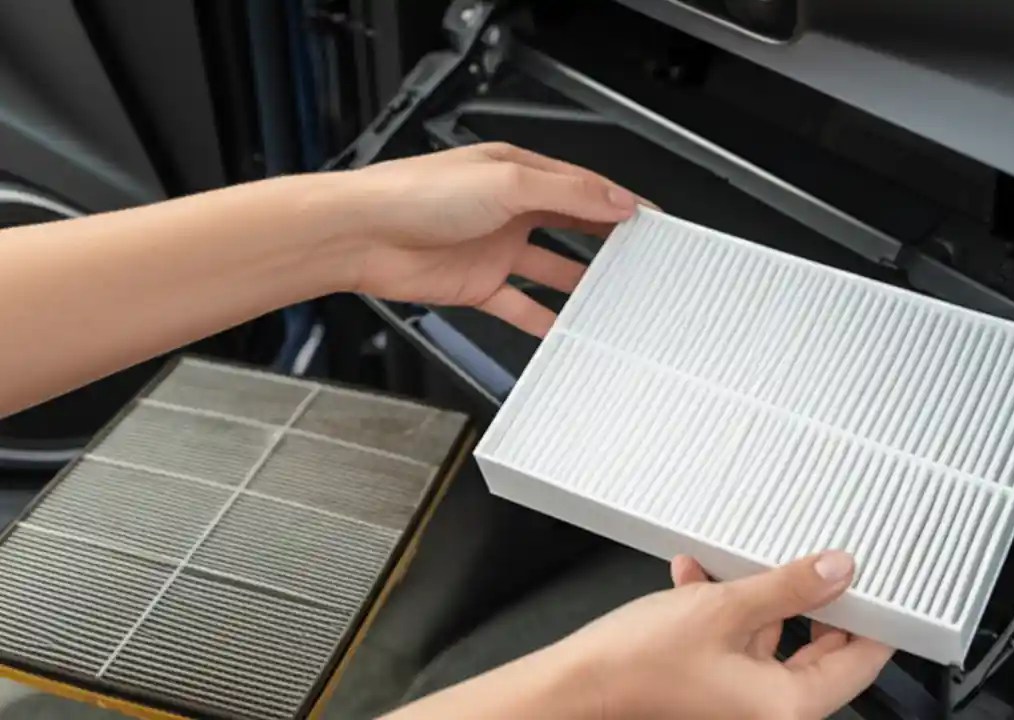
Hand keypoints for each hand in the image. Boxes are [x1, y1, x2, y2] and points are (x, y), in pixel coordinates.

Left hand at [327, 143, 641, 335]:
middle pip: (570, 224)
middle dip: (606, 239)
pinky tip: (565, 330)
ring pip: (551, 266)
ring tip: (615, 296)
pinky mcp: (477, 283)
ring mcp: (494, 247)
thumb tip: (615, 201)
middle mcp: (508, 207)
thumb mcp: (506, 183)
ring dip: (580, 281)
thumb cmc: (417, 194)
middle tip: (642, 257)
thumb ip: (566, 194)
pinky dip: (542, 319)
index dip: (618, 202)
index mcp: (517, 171)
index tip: (651, 221)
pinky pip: (519, 305)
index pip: (582, 186)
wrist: (361, 235)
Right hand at [558, 551, 893, 718]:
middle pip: (821, 652)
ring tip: (743, 562)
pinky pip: (738, 644)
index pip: (860, 663)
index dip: (874, 618)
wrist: (577, 687)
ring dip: (761, 598)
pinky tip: (698, 577)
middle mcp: (769, 712)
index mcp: (787, 707)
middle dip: (816, 602)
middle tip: (821, 562)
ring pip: (774, 641)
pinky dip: (727, 611)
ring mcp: (740, 702)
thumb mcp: (725, 608)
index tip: (878, 584)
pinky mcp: (713, 687)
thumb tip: (838, 571)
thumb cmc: (639, 666)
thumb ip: (789, 587)